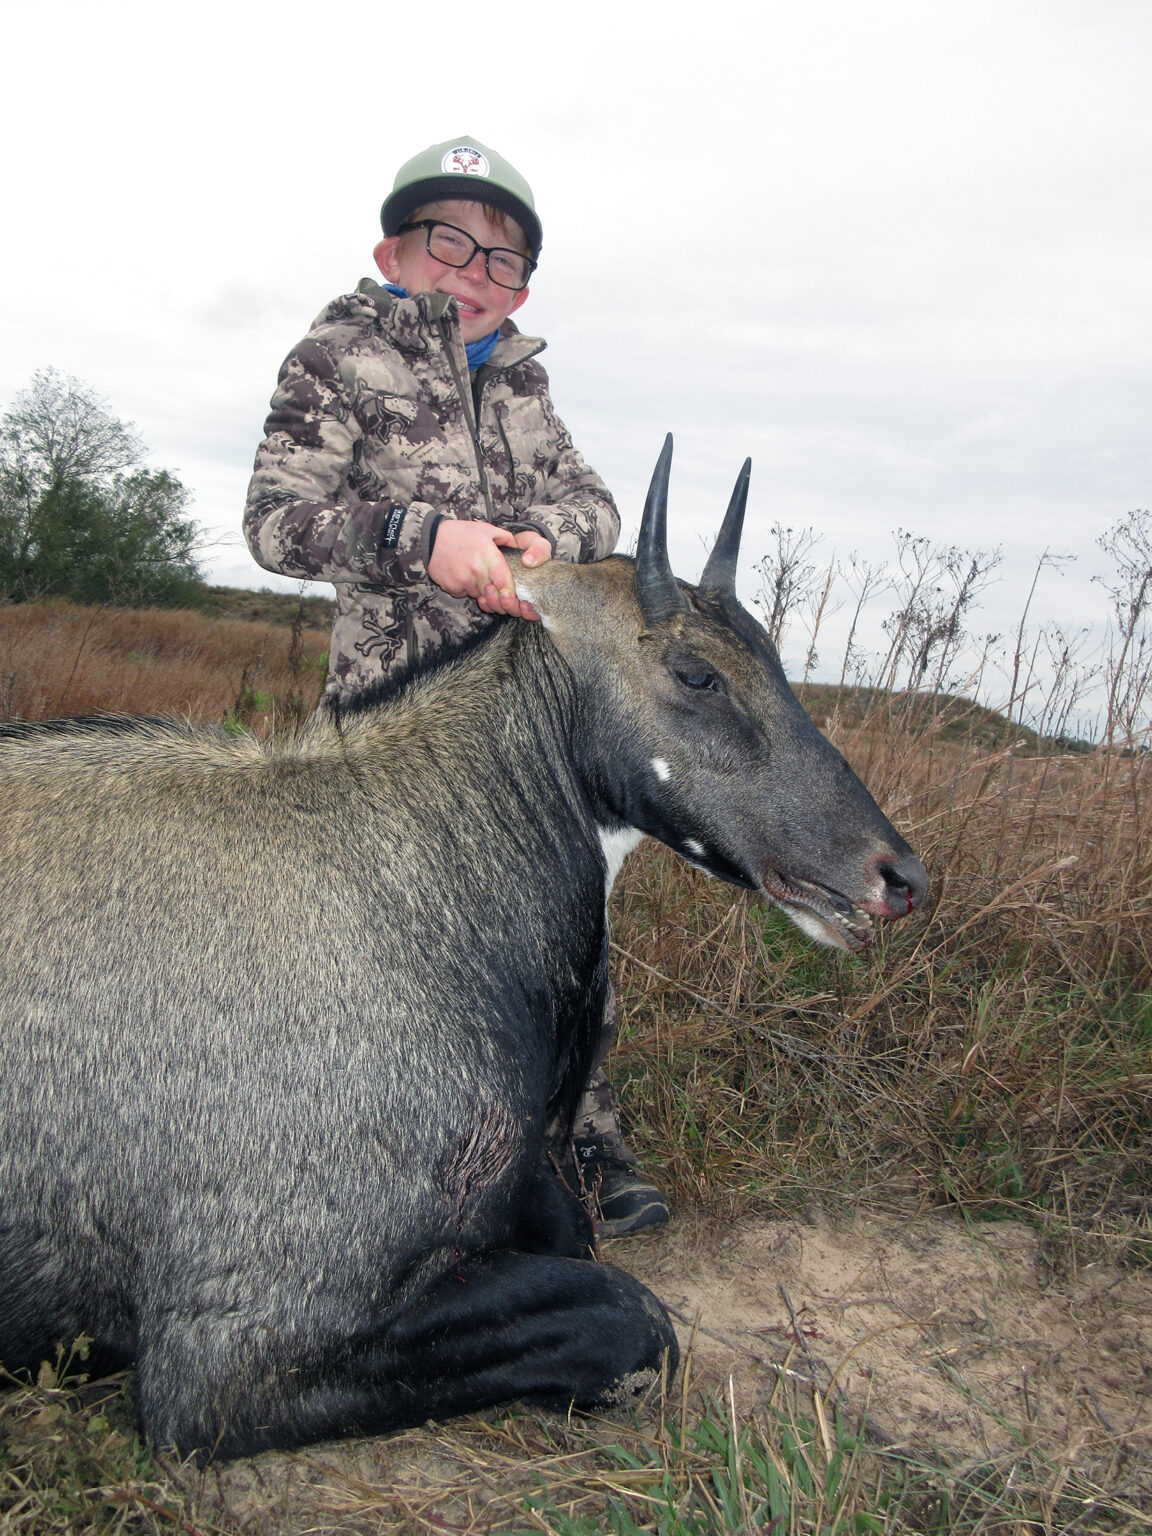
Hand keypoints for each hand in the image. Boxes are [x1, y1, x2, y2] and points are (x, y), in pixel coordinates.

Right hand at [428, 522, 549, 620]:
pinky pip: (464, 594)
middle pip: (493, 593)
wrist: (431, 537)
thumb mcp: (486, 529)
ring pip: (479, 594)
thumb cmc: (460, 532)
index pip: (506, 584)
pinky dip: (464, 588)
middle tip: (489, 579)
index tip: (510, 594)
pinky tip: (460, 574)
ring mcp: (464, 581)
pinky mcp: (452, 587)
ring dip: (479, 588)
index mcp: (489, 557)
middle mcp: (477, 572)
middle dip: (494, 591)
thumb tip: (518, 547)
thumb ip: (505, 538)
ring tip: (471, 571)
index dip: (510, 593)